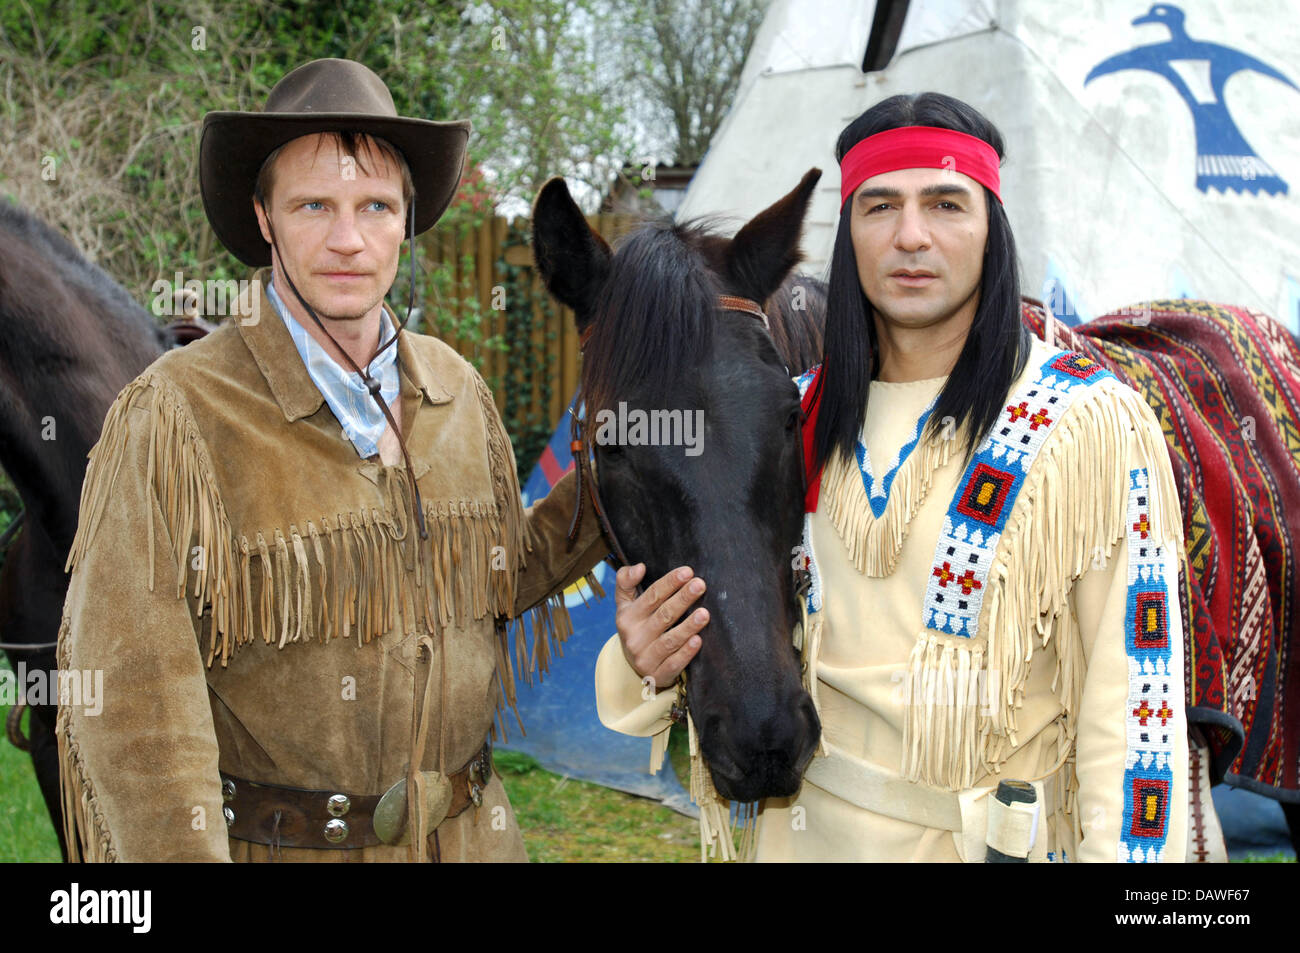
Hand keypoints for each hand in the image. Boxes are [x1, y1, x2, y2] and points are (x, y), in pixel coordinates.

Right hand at [614, 563, 706, 691]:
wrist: (633, 666)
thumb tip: (639, 567)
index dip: (669, 583)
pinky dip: (686, 653)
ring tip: (705, 614)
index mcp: (628, 617)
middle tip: (700, 585)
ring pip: (669, 640)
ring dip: (688, 627)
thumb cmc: (637, 627)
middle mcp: (634, 637)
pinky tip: (698, 641)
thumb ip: (626, 582)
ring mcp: (645, 657)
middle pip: (663, 615)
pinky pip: (673, 663)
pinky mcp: (657, 674)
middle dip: (682, 599)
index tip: (687, 572)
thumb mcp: (626, 605)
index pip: (651, 596)